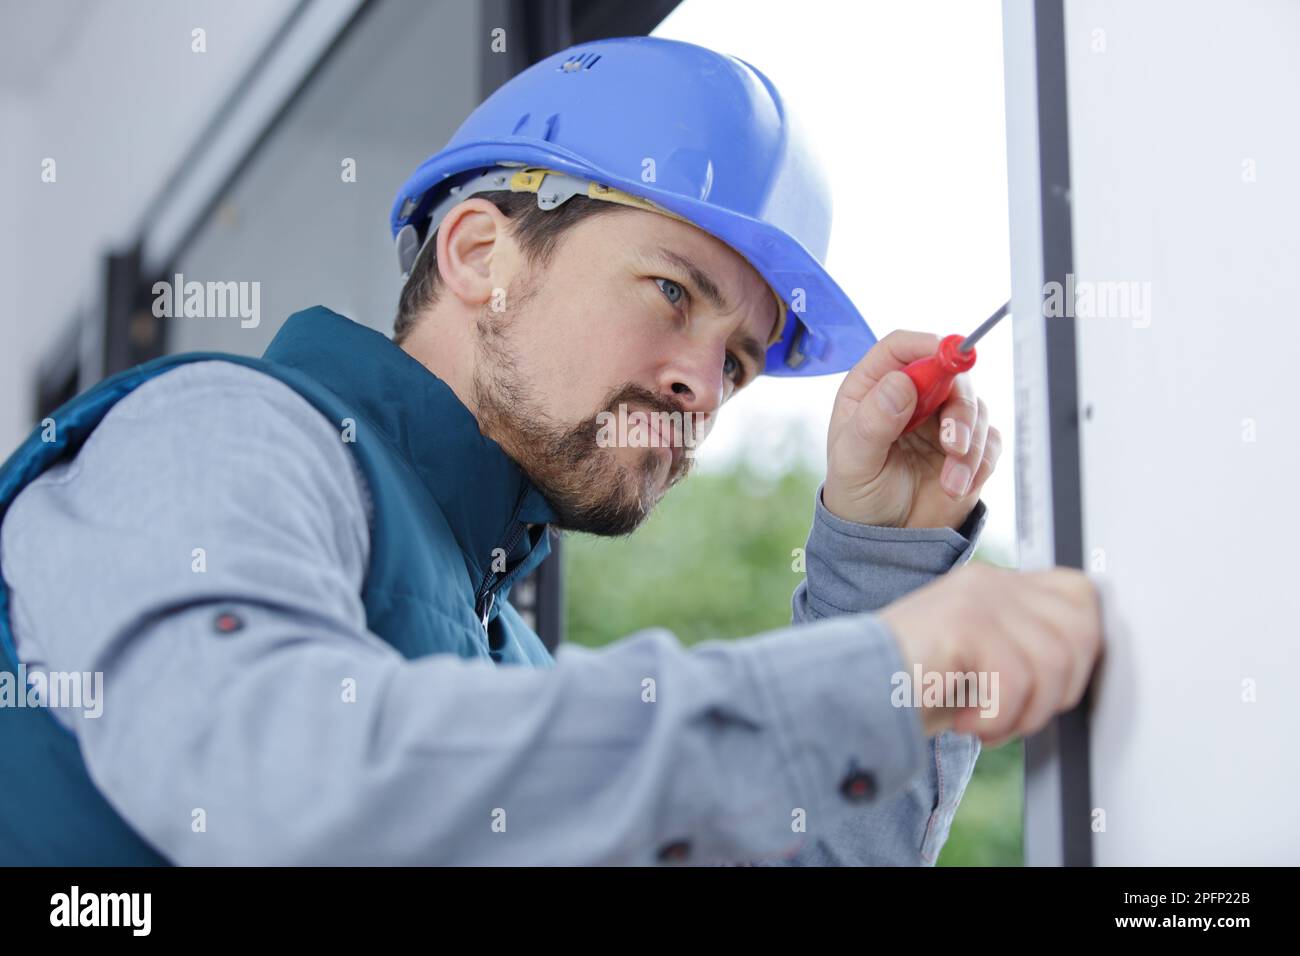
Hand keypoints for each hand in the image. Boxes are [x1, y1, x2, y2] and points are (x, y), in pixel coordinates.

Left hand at [823, 330, 1000, 529]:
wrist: (884, 539)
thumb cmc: (857, 494)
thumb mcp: (854, 462)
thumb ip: (873, 423)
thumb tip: (901, 383)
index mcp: (873, 388)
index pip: (901, 348)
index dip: (926, 345)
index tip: (948, 356)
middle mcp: (911, 396)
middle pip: (950, 374)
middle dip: (959, 409)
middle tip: (954, 444)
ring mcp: (941, 419)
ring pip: (975, 409)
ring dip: (970, 447)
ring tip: (951, 483)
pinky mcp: (968, 446)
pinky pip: (991, 441)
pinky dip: (980, 463)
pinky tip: (957, 486)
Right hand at [879, 564, 1102, 745]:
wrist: (849, 697)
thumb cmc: (911, 691)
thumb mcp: (982, 666)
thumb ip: (1026, 652)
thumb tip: (1077, 671)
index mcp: (997, 586)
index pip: (1080, 597)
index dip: (1078, 654)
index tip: (1043, 692)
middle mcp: (990, 581)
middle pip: (1080, 632)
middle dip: (1055, 693)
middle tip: (1011, 713)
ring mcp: (977, 597)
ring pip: (1053, 660)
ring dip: (1023, 713)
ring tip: (984, 721)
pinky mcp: (964, 621)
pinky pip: (1017, 679)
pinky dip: (997, 718)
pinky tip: (966, 721)